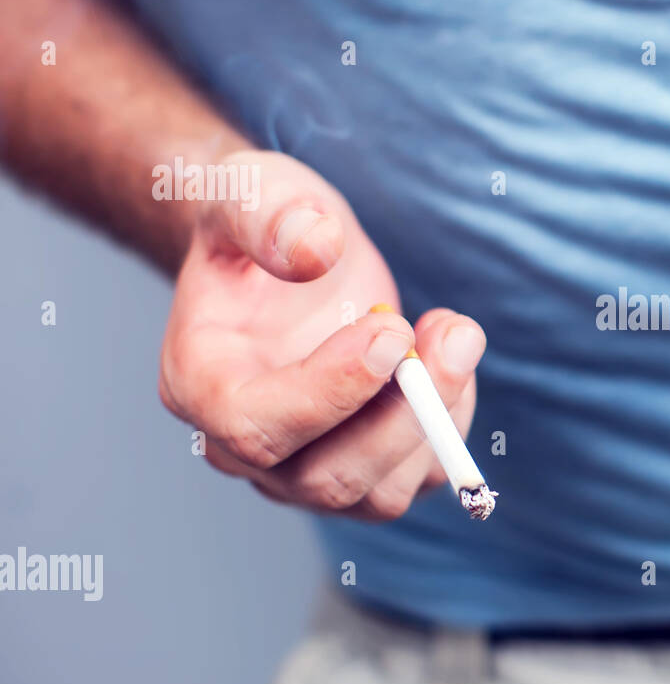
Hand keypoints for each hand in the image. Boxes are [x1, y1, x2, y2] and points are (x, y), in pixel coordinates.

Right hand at [159, 150, 484, 518]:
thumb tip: (313, 251)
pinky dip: (452, 423)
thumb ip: (266, 212)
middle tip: (455, 334)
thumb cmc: (261, 220)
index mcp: (199, 385)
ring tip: (456, 332)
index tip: (392, 331)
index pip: (256, 427)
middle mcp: (245, 446)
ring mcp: (305, 467)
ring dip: (438, 418)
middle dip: (404, 415)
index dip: (330, 392)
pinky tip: (450, 355)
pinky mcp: (363, 466)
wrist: (287, 248)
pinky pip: (418, 477)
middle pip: (328, 480)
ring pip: (380, 495)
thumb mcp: (253, 188)